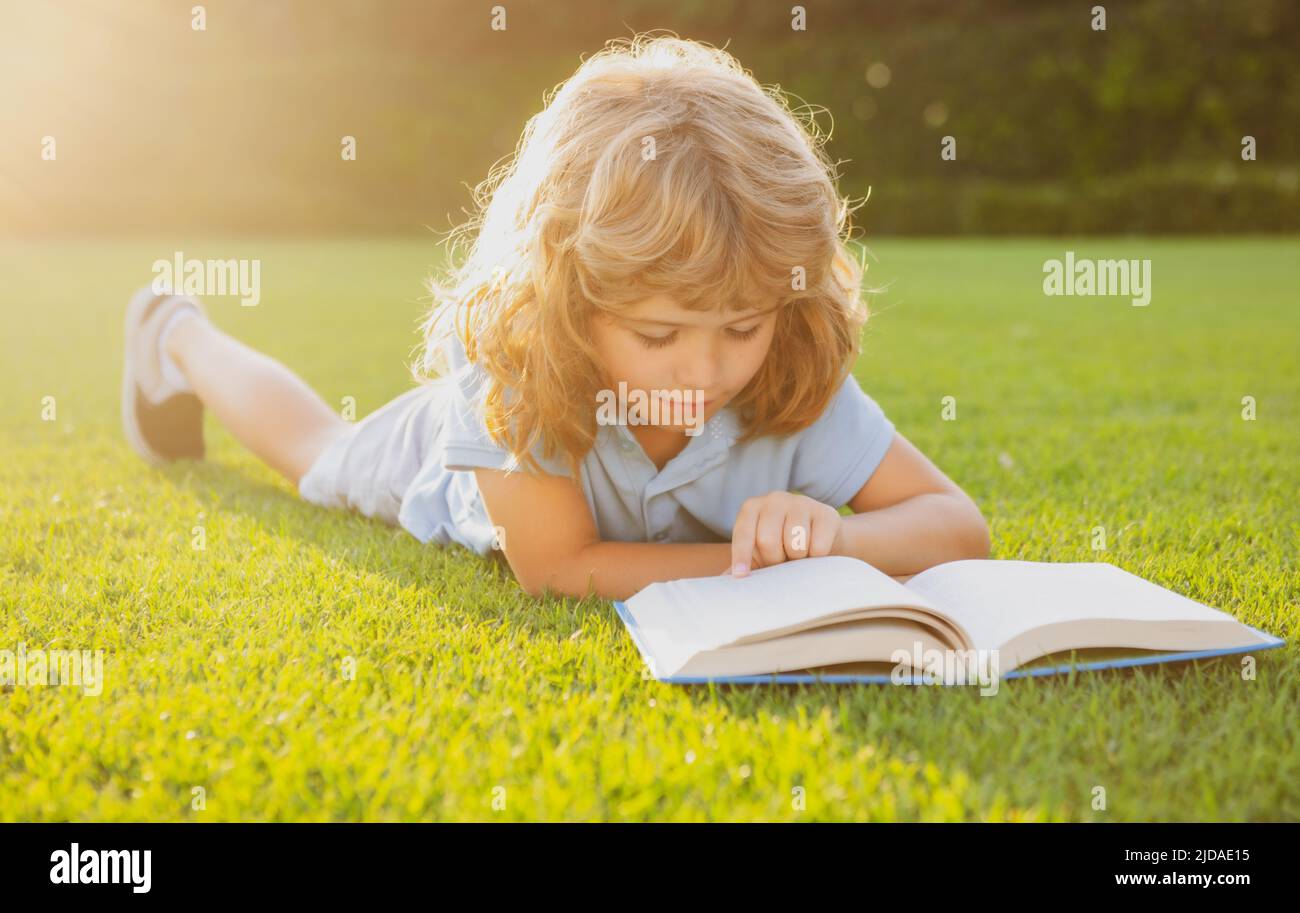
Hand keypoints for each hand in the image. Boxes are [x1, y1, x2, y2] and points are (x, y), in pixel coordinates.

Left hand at [729, 491, 843, 576]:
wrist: (821, 540)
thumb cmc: (781, 548)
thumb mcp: (759, 554)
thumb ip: (740, 565)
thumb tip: (721, 583)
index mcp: (751, 508)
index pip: (743, 533)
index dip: (741, 556)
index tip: (741, 576)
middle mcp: (774, 499)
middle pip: (768, 540)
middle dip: (775, 560)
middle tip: (781, 561)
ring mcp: (801, 503)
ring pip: (795, 545)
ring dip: (797, 559)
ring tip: (798, 555)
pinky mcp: (825, 513)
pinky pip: (817, 547)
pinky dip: (816, 558)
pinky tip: (816, 552)